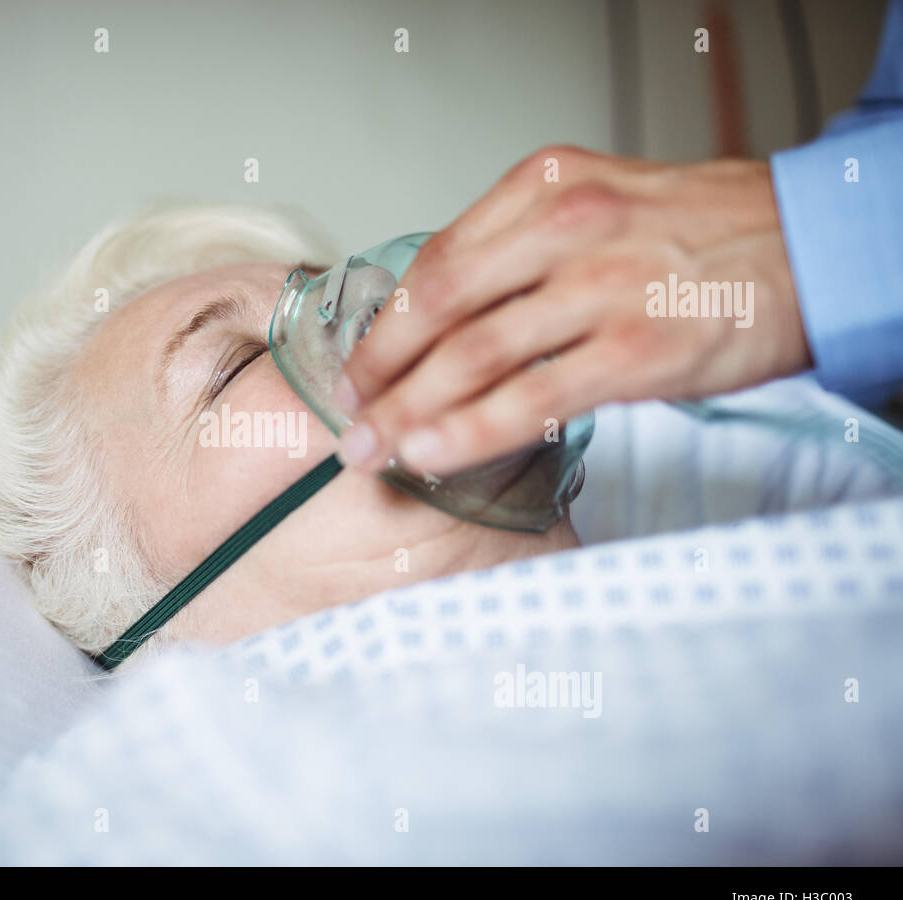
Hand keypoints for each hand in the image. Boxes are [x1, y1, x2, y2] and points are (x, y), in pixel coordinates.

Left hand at [335, 145, 813, 474]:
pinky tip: (429, 455)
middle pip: (438, 309)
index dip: (384, 323)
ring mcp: (600, 288)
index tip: (357, 365)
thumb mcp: (599, 204)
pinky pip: (528, 400)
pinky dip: (467, 432)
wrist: (811, 247)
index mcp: (546, 186)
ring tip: (371, 449)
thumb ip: (522, 249)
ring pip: (472, 358)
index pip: (437, 261)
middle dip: (380, 373)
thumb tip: (445, 315)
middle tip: (346, 417)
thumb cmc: (701, 234)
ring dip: (408, 411)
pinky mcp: (635, 351)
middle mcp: (565, 228)